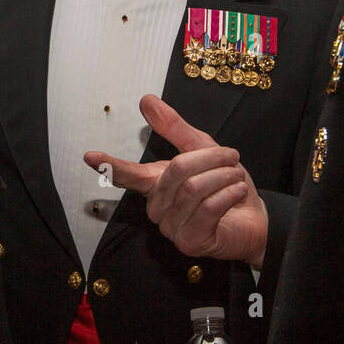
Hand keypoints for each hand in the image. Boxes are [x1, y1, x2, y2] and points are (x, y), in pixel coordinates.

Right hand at [84, 94, 267, 267]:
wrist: (255, 218)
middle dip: (211, 159)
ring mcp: (171, 227)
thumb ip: (173, 127)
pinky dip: (228, 194)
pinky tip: (237, 192)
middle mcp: (157, 207)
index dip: (108, 164)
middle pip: (177, 170)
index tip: (89, 155)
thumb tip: (147, 101)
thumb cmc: (226, 185)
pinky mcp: (189, 242)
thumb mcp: (202, 148)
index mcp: (156, 183)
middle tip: (231, 157)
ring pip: (194, 188)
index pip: (127, 174)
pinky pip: (208, 208)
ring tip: (236, 176)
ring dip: (223, 176)